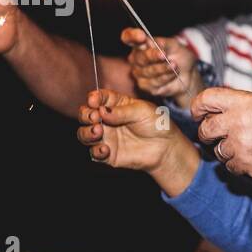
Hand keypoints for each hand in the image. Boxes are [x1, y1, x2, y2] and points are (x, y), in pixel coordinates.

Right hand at [77, 89, 198, 193]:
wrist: (166, 147)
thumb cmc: (157, 124)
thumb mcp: (143, 111)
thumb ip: (122, 111)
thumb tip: (102, 111)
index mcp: (115, 104)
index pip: (98, 98)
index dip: (93, 98)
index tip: (94, 100)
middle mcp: (106, 120)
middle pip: (86, 115)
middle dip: (85, 115)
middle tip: (94, 117)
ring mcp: (106, 137)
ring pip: (84, 134)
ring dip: (86, 132)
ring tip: (98, 131)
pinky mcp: (108, 154)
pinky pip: (94, 154)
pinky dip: (96, 151)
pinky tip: (105, 149)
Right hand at [123, 27, 202, 106]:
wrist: (188, 73)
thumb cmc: (178, 56)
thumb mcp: (175, 46)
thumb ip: (164, 43)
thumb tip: (152, 42)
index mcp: (140, 44)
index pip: (128, 37)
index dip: (132, 36)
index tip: (141, 36)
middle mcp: (136, 59)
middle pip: (139, 57)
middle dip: (152, 56)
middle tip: (164, 55)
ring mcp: (139, 73)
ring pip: (148, 71)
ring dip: (163, 68)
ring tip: (174, 65)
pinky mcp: (146, 86)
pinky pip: (153, 82)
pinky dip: (166, 77)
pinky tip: (173, 74)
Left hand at [191, 87, 251, 178]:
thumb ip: (235, 105)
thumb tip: (213, 111)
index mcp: (239, 103)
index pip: (205, 99)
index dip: (198, 106)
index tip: (199, 113)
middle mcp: (236, 123)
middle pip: (205, 130)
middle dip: (208, 132)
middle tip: (215, 133)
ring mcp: (239, 146)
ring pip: (218, 151)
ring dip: (226, 149)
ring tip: (243, 145)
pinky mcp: (245, 164)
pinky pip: (230, 166)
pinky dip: (237, 162)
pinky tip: (249, 156)